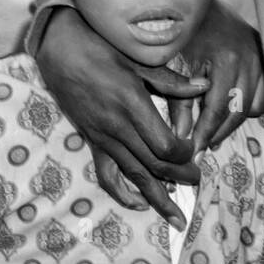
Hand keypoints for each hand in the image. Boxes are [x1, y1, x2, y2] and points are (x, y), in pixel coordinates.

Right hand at [36, 6, 206, 227]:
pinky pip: (106, 174)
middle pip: (154, 164)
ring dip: (157, 197)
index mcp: (131, 104)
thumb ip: (172, 80)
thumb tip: (204, 86)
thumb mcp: (138, 59)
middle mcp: (117, 126)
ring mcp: (102, 136)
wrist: (58, 48)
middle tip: (198, 182)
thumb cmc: (100, 46)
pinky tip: (138, 203)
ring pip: (133, 175)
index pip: (165, 145)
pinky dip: (122, 193)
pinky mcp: (92, 140)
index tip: (195, 149)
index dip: (185, 153)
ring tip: (176, 216)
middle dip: (180, 177)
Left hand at [174, 0, 263, 152]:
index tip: (193, 152)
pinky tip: (230, 111)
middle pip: (238, 112)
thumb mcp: (175, 64)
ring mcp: (261, 58)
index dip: (205, 134)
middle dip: (219, 133)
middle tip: (202, 147)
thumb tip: (181, 138)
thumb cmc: (183, 32)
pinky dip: (249, 106)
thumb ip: (178, 102)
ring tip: (213, 132)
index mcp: (226, 60)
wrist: (200, 2)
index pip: (217, 109)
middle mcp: (250, 60)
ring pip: (253, 105)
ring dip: (234, 122)